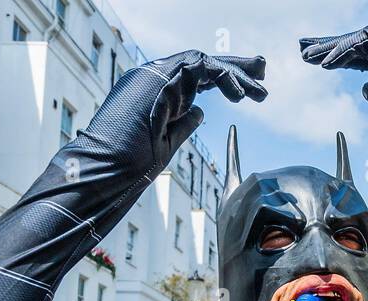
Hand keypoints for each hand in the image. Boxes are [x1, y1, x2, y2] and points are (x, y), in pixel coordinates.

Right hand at [87, 51, 266, 171]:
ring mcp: (154, 73)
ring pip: (203, 61)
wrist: (105, 171)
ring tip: (258, 91)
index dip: (221, 80)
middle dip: (234, 68)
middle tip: (262, 71)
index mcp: (153, 92)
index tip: (246, 92)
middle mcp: (152, 77)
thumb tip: (201, 111)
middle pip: (200, 64)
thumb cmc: (129, 166)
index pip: (192, 77)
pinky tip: (239, 95)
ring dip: (234, 73)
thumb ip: (183, 124)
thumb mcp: (164, 143)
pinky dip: (223, 77)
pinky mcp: (159, 76)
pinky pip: (200, 66)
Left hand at [300, 24, 367, 144]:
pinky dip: (347, 52)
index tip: (314, 62)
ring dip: (334, 47)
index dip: (339, 57)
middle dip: (330, 46)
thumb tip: (365, 87)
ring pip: (363, 39)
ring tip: (308, 55)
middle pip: (361, 43)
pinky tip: (326, 64)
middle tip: (302, 48)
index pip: (365, 56)